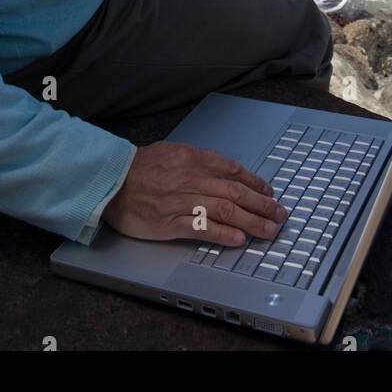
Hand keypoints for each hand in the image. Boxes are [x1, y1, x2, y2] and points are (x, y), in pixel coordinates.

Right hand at [100, 140, 288, 244]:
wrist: (110, 181)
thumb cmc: (140, 168)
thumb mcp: (173, 152)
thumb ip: (200, 160)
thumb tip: (227, 170)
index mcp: (193, 158)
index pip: (233, 171)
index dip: (256, 183)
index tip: (270, 194)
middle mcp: (191, 178)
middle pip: (236, 192)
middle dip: (263, 205)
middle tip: (280, 215)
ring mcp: (181, 201)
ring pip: (225, 210)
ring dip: (252, 222)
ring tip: (269, 231)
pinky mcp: (170, 223)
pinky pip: (202, 228)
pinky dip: (224, 234)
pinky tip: (239, 239)